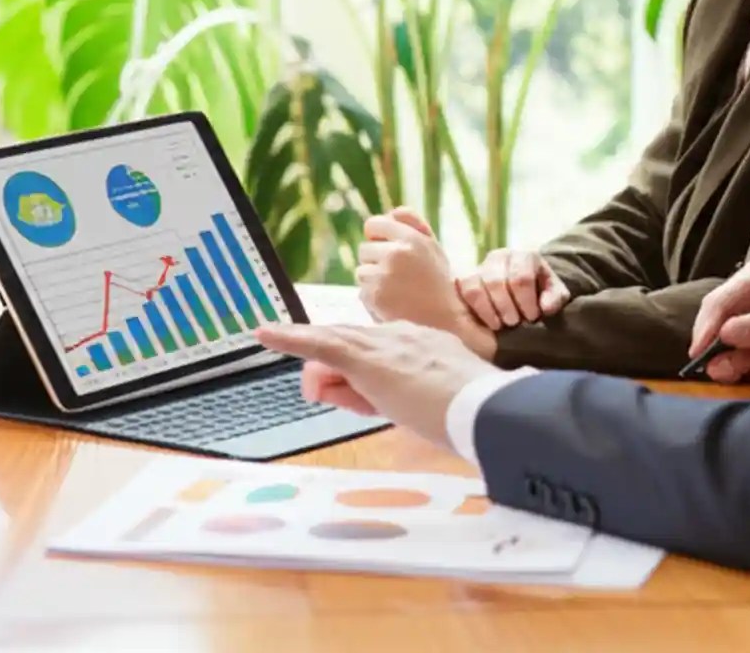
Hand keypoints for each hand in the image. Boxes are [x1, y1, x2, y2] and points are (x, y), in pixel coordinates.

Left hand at [255, 322, 499, 451]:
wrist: (485, 409)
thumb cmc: (475, 415)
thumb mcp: (447, 404)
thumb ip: (422, 399)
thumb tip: (385, 403)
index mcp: (426, 344)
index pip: (379, 351)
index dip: (363, 375)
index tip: (366, 395)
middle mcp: (402, 335)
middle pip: (352, 345)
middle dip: (336, 371)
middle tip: (323, 393)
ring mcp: (384, 344)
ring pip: (337, 349)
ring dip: (323, 375)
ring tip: (315, 392)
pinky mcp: (365, 358)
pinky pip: (320, 343)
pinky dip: (289, 338)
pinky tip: (264, 333)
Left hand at [358, 208, 496, 358]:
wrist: (448, 321)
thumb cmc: (439, 283)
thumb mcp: (432, 248)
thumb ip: (414, 225)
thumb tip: (391, 212)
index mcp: (412, 238)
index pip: (373, 224)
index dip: (377, 237)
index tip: (387, 250)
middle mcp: (396, 253)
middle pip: (364, 249)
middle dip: (376, 262)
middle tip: (399, 277)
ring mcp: (383, 275)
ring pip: (361, 272)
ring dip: (374, 282)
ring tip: (398, 293)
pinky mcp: (374, 296)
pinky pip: (362, 292)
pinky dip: (374, 300)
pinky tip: (394, 305)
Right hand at [455, 249, 571, 328]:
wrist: (525, 294)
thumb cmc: (541, 295)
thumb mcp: (555, 296)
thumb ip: (555, 299)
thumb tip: (545, 308)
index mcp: (525, 257)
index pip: (521, 277)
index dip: (525, 301)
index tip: (532, 317)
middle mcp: (500, 256)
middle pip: (496, 281)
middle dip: (506, 308)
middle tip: (514, 323)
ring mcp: (480, 266)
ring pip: (475, 286)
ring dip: (488, 311)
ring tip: (499, 325)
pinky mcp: (465, 278)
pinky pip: (461, 291)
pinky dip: (474, 310)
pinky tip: (488, 322)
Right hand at [690, 261, 749, 398]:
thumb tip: (726, 331)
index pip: (722, 300)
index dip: (708, 325)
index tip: (701, 352)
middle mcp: (744, 295)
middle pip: (709, 319)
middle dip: (710, 344)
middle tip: (720, 368)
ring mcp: (739, 322)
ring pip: (709, 340)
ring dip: (717, 359)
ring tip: (737, 371)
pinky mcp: (738, 346)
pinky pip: (716, 357)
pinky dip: (723, 369)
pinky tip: (739, 374)